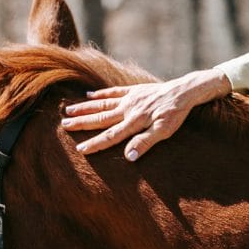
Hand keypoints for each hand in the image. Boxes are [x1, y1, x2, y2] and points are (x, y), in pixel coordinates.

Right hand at [61, 70, 228, 161]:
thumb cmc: (176, 114)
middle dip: (82, 123)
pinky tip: (89, 94)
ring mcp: (130, 99)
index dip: (95, 144)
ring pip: (102, 104)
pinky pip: (113, 92)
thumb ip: (145, 142)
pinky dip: (100, 94)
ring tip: (68, 110)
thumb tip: (128, 157)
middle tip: (63, 125)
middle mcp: (128, 110)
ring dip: (85, 108)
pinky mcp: (134, 90)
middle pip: (101, 118)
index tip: (80, 149)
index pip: (111, 136)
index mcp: (134, 122)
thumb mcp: (164, 131)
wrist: (185, 91)